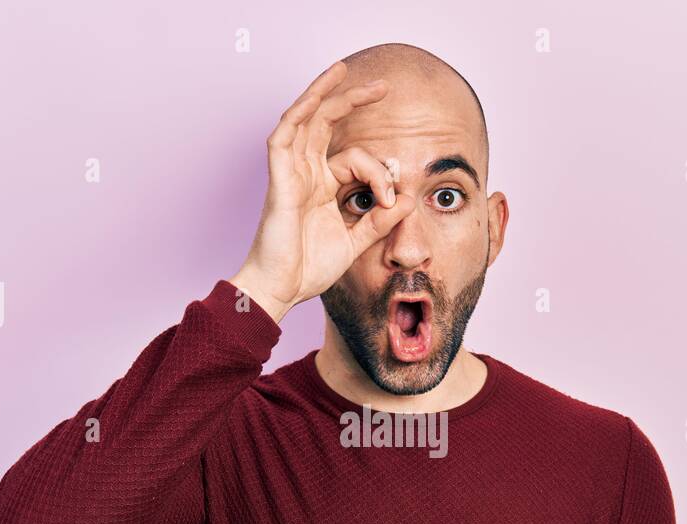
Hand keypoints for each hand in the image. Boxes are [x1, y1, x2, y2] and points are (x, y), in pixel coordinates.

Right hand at [230, 60, 414, 321]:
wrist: (281, 290)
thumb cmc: (308, 270)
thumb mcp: (355, 243)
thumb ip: (379, 222)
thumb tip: (407, 198)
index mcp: (322, 188)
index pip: (355, 160)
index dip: (378, 173)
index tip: (390, 200)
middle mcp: (305, 175)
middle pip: (326, 124)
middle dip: (351, 100)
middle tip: (381, 86)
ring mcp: (290, 175)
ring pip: (304, 121)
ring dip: (322, 94)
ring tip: (342, 71)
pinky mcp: (279, 182)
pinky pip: (283, 138)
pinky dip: (298, 115)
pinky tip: (314, 98)